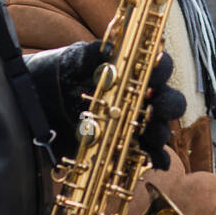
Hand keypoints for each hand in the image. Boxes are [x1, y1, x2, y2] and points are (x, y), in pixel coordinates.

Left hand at [28, 40, 185, 168]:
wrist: (45, 102)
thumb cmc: (66, 75)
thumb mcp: (74, 62)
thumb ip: (90, 55)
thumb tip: (105, 51)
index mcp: (135, 73)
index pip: (161, 67)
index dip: (162, 70)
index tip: (153, 75)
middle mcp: (143, 97)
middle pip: (170, 101)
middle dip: (167, 105)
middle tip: (155, 108)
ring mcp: (137, 123)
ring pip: (162, 129)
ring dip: (160, 134)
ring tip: (150, 138)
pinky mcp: (128, 145)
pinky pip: (150, 154)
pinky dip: (156, 159)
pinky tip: (153, 162)